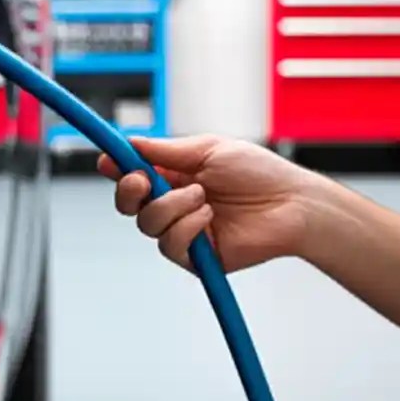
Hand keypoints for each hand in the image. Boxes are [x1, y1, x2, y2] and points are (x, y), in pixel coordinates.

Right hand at [97, 134, 321, 271]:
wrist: (291, 204)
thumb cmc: (259, 172)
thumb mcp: (209, 150)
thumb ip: (166, 151)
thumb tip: (130, 143)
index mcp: (176, 175)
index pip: (134, 174)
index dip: (117, 169)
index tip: (108, 161)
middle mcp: (176, 204)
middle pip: (129, 205)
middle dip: (128, 192)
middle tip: (143, 181)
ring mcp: (184, 231)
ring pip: (147, 225)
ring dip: (171, 207)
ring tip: (202, 196)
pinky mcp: (196, 257)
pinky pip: (171, 246)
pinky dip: (187, 227)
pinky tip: (209, 217)